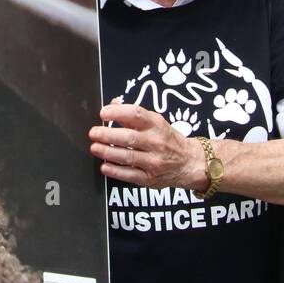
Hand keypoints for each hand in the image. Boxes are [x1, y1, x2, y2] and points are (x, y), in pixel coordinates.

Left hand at [88, 103, 205, 189]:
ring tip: (94, 148)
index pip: (136, 115)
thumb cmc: (168, 140)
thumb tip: (112, 104)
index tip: (103, 113)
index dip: (118, 113)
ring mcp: (153, 162)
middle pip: (129, 137)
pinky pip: (129, 174)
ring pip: (127, 157)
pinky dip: (115, 171)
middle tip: (93, 133)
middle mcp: (156, 142)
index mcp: (157, 125)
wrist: (189, 163)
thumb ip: (133, 115)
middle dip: (108, 135)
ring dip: (107, 152)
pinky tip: (104, 166)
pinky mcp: (149, 178)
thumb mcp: (156, 123)